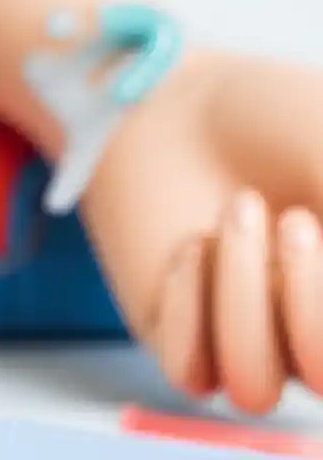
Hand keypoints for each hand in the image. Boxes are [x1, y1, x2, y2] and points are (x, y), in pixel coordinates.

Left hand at [82, 49, 322, 413]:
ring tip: (238, 209)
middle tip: (293, 218)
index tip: (319, 223)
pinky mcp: (183, 336)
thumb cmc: (290, 123)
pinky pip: (190, 373)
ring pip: (254, 390)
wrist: (191, 103)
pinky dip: (190, 307)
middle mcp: (320, 338)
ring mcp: (256, 344)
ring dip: (242, 298)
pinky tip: (192, 242)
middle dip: (309, 306)